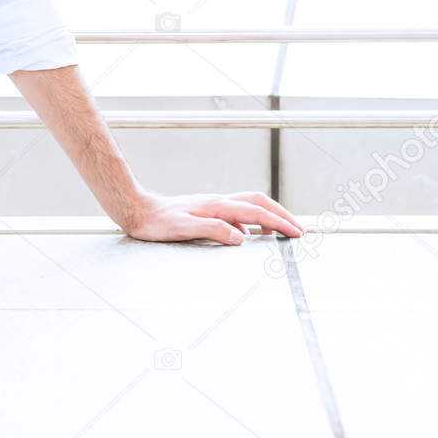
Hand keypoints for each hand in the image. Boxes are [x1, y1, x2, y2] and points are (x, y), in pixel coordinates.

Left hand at [117, 190, 304, 244]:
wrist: (138, 210)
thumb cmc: (157, 223)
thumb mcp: (184, 229)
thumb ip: (213, 230)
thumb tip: (241, 236)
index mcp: (217, 206)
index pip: (256, 212)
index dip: (279, 222)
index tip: (297, 233)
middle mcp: (218, 201)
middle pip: (259, 202)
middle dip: (281, 214)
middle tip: (298, 230)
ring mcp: (213, 204)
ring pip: (249, 204)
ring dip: (268, 215)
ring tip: (280, 231)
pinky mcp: (207, 209)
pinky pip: (237, 212)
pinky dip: (251, 220)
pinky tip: (249, 234)